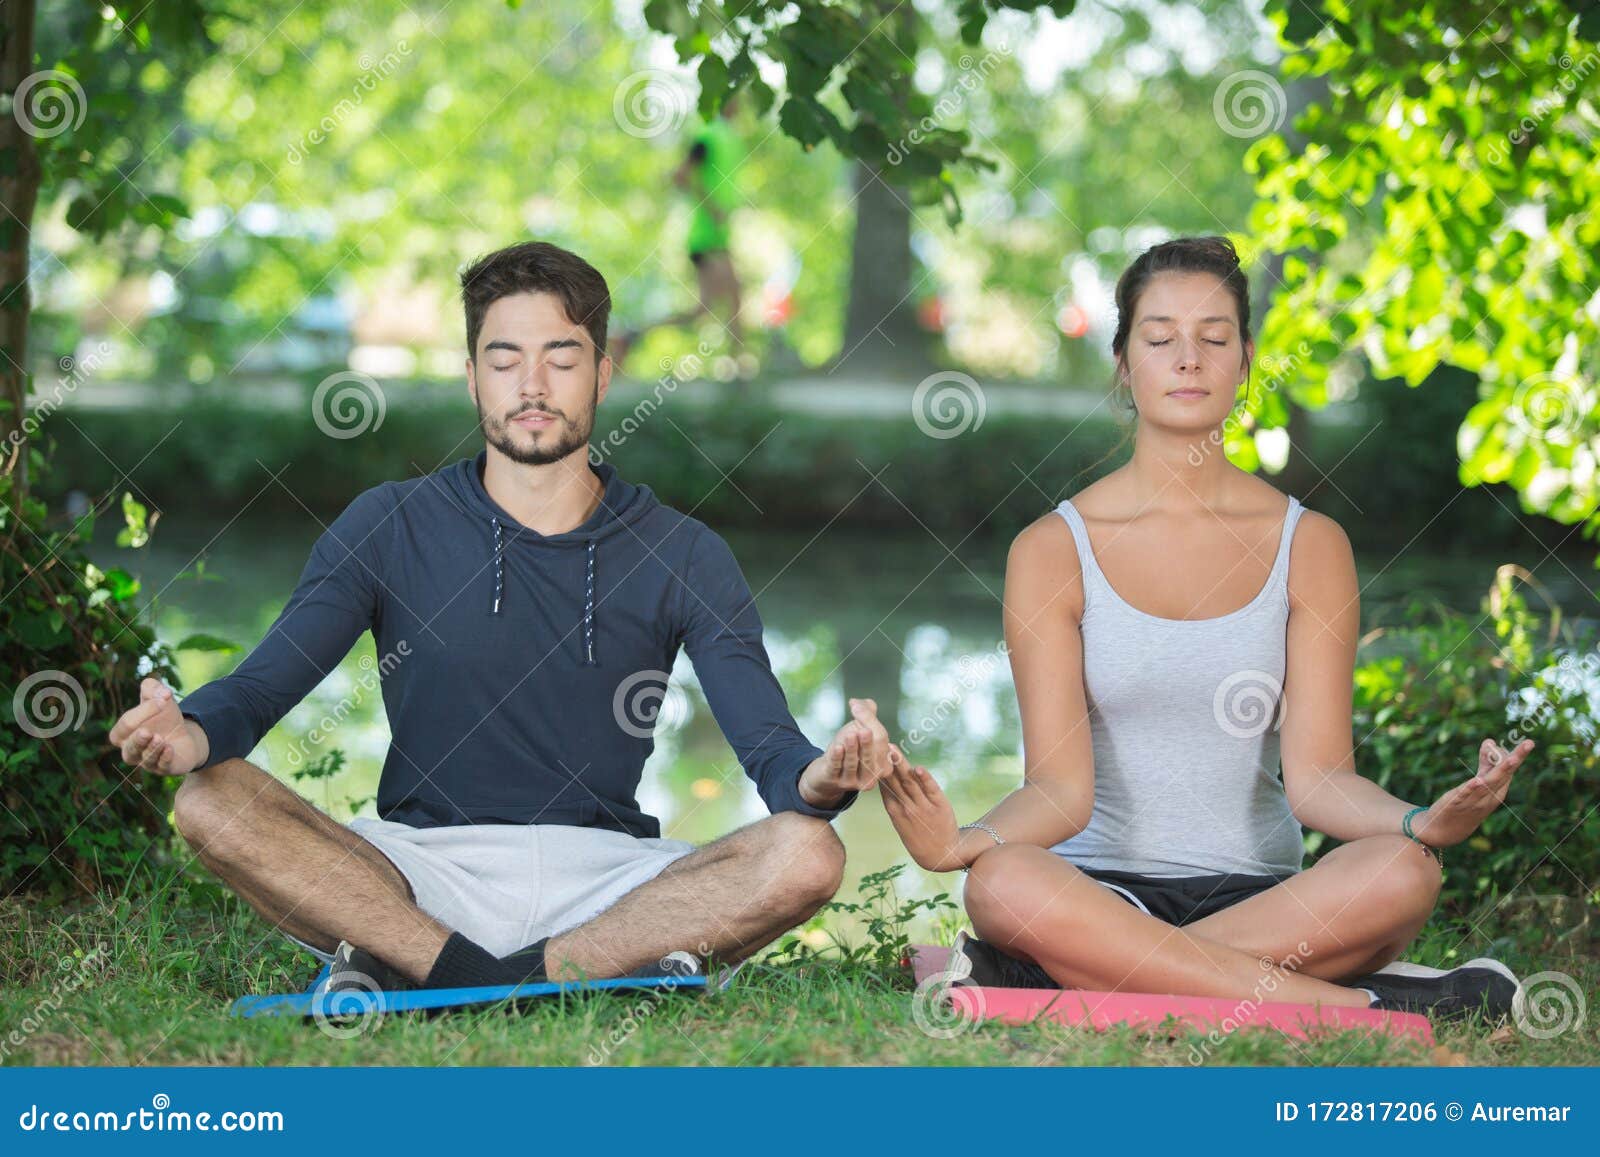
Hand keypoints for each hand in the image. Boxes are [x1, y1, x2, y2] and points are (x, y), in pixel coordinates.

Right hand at [108, 677, 208, 775]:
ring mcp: (148, 762)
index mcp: (123, 733)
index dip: (143, 711)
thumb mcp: (158, 699)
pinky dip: (165, 758)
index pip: (126, 724)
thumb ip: (153, 689)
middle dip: (138, 739)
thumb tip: (161, 691)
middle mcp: (132, 750)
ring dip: (152, 749)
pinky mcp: (165, 768)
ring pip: (145, 760)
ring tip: (160, 738)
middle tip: (147, 731)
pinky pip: (162, 767)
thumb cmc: (163, 718)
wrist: (184, 735)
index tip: (164, 698)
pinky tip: (170, 748)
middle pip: (129, 747)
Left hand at [799, 697, 890, 807]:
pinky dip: (838, 758)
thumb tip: (859, 702)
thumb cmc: (847, 750)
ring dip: (852, 749)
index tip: (856, 707)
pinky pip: (837, 768)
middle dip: (867, 743)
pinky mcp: (835, 781)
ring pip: (854, 763)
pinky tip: (837, 747)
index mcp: (883, 762)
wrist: (826, 772)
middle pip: (871, 755)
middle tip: (863, 730)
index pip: (881, 740)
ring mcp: (853, 781)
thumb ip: (866, 714)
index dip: (870, 722)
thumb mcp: (858, 731)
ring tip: (850, 735)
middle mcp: (872, 775)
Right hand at [880, 743, 963, 871]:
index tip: (871, 752)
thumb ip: (894, 801)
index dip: (878, 769)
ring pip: (909, 782)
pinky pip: (931, 789)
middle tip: (878, 744)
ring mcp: (923, 807)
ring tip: (892, 750)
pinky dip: (924, 778)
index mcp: (894, 811)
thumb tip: (886, 780)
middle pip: (894, 781)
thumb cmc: (919, 837)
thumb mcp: (901, 822)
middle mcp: (906, 808)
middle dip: (886, 762)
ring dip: (901, 765)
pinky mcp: (940, 806)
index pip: (884, 786)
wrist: (942, 855)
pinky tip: (917, 768)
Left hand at [1412, 737, 1534, 847]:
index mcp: (1497, 790)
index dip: (1515, 754)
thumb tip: (1490, 740)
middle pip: (1503, 775)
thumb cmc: (1467, 803)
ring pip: (1488, 784)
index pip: (1509, 769)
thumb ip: (1485, 762)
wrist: (1446, 830)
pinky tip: (1477, 780)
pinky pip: (1466, 795)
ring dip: (1499, 771)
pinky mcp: (1456, 805)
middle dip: (1515, 759)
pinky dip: (1472, 788)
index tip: (1527, 742)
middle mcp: (1489, 796)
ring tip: (1510, 758)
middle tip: (1530, 743)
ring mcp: (1474, 801)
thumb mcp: (1479, 782)